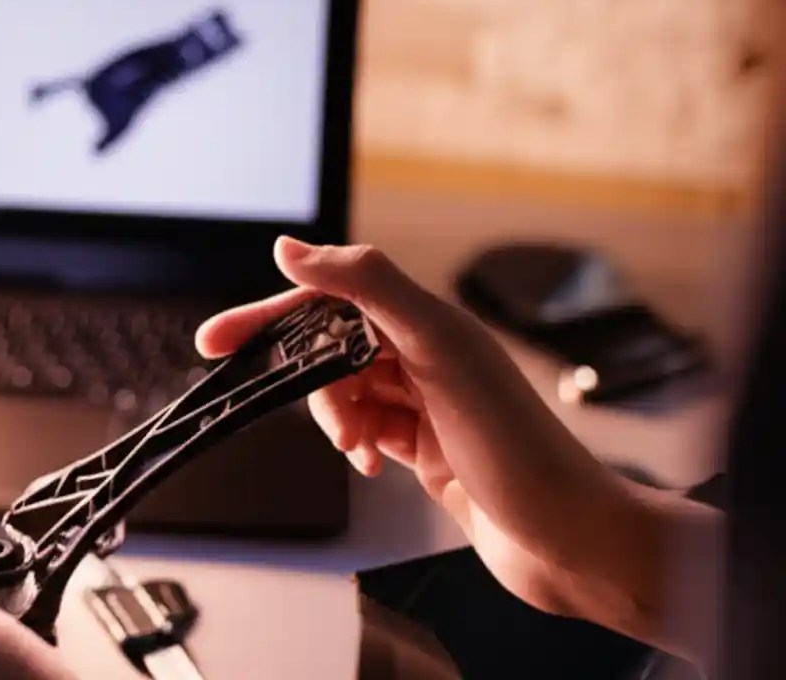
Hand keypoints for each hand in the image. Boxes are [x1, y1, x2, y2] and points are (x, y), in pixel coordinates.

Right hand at [197, 237, 712, 663]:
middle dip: (294, 374)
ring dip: (332, 418)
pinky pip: (365, 431)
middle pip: (328, 349)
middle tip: (242, 387)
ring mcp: (424, 404)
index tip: (219, 338)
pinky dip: (355, 445)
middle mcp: (425, 356)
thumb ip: (369, 288)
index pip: (329, 302)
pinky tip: (370, 463)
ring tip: (354, 446)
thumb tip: (294, 248)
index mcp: (428, 323)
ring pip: (343, 394)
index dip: (272, 315)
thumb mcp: (440, 350)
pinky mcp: (425, 448)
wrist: (567, 537)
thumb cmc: (519, 447)